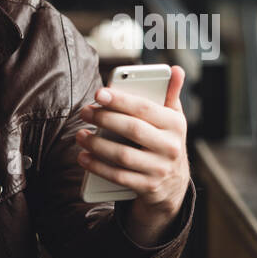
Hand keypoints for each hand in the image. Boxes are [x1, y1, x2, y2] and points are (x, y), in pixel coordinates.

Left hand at [76, 65, 188, 241]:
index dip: (121, 100)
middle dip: (104, 119)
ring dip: (97, 145)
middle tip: (84, 112)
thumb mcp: (173, 119)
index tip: (99, 94)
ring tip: (80, 135)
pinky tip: (84, 157)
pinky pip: (118, 176)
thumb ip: (170, 94)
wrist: (174, 185)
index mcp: (176, 125)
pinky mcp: (148, 188)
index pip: (145, 109)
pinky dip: (98, 167)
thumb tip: (177, 69)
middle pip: (132, 130)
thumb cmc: (166, 141)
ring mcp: (159, 169)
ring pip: (123, 155)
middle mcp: (171, 147)